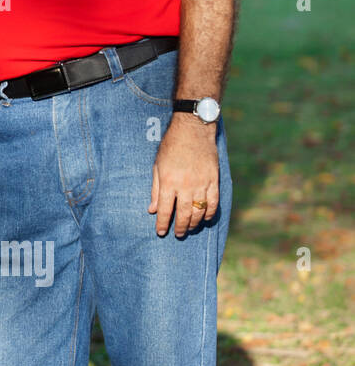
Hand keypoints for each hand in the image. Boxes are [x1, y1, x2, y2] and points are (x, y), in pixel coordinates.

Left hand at [148, 116, 219, 236]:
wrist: (193, 130)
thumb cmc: (171, 147)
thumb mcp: (157, 166)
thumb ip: (156, 189)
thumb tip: (152, 210)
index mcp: (169, 182)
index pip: (165, 209)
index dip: (163, 223)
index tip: (161, 232)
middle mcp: (185, 185)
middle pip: (184, 214)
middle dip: (180, 227)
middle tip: (178, 234)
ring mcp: (202, 183)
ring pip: (200, 211)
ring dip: (195, 223)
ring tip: (190, 228)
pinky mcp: (214, 180)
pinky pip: (214, 202)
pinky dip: (210, 213)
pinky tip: (206, 219)